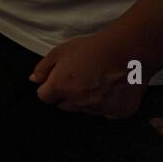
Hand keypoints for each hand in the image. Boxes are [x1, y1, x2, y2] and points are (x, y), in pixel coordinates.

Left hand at [31, 31, 146, 118]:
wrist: (128, 51)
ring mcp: (100, 109)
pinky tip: (110, 88)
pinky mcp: (119, 112)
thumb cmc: (93, 49)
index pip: (44, 97)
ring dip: (85, 100)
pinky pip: (106, 112)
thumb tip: (34, 80)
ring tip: (96, 80)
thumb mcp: (60, 51)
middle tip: (78, 78)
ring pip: (84, 109)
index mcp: (61, 87)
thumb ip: (43, 68)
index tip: (57, 80)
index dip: (49, 87)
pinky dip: (106, 104)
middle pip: (64, 105)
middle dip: (66, 95)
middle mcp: (79, 102)